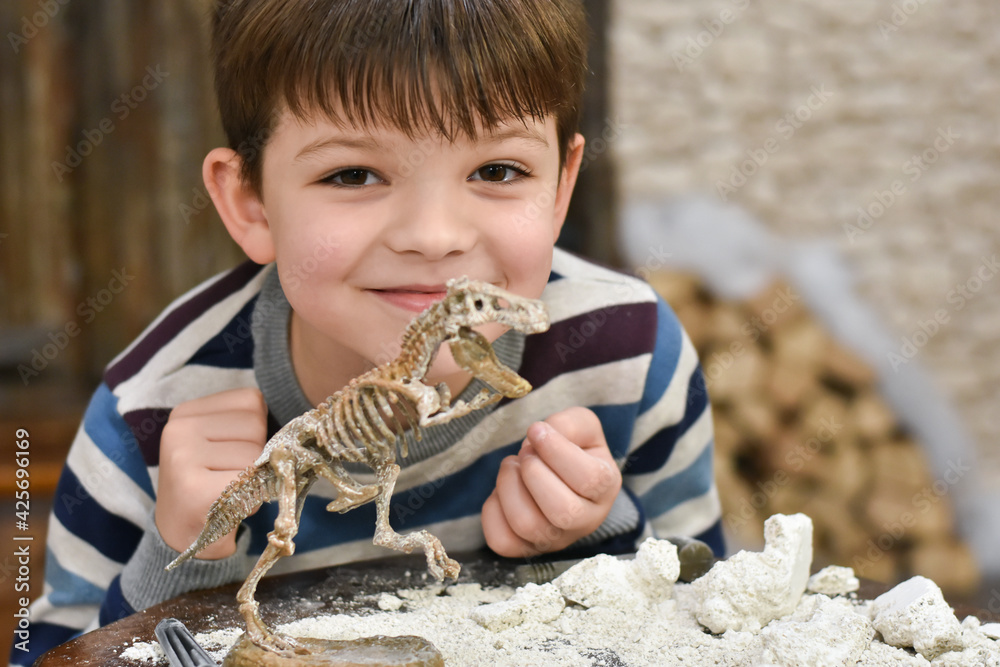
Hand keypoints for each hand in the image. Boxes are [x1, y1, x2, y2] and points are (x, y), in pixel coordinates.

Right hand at [155, 388, 267, 558]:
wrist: (182, 537)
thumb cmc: (210, 485)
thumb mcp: (221, 443)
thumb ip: (246, 425)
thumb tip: (291, 428)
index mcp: (187, 412)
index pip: (251, 401)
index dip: (255, 431)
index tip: (229, 453)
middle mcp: (179, 428)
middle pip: (255, 426)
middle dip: (255, 456)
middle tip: (227, 477)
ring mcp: (183, 456)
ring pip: (254, 455)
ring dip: (254, 480)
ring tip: (227, 492)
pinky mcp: (193, 487)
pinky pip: (248, 483)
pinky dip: (251, 499)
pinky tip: (228, 507)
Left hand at [482, 406, 621, 557]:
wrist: (560, 474)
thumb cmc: (574, 449)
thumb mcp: (582, 427)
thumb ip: (569, 424)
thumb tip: (541, 434)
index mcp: (605, 488)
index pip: (589, 478)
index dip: (556, 451)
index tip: (537, 431)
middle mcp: (586, 521)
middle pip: (562, 511)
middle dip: (534, 472)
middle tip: (526, 453)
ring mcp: (555, 540)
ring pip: (527, 525)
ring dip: (510, 486)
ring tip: (512, 466)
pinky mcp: (525, 549)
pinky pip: (501, 540)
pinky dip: (493, 510)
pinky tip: (503, 490)